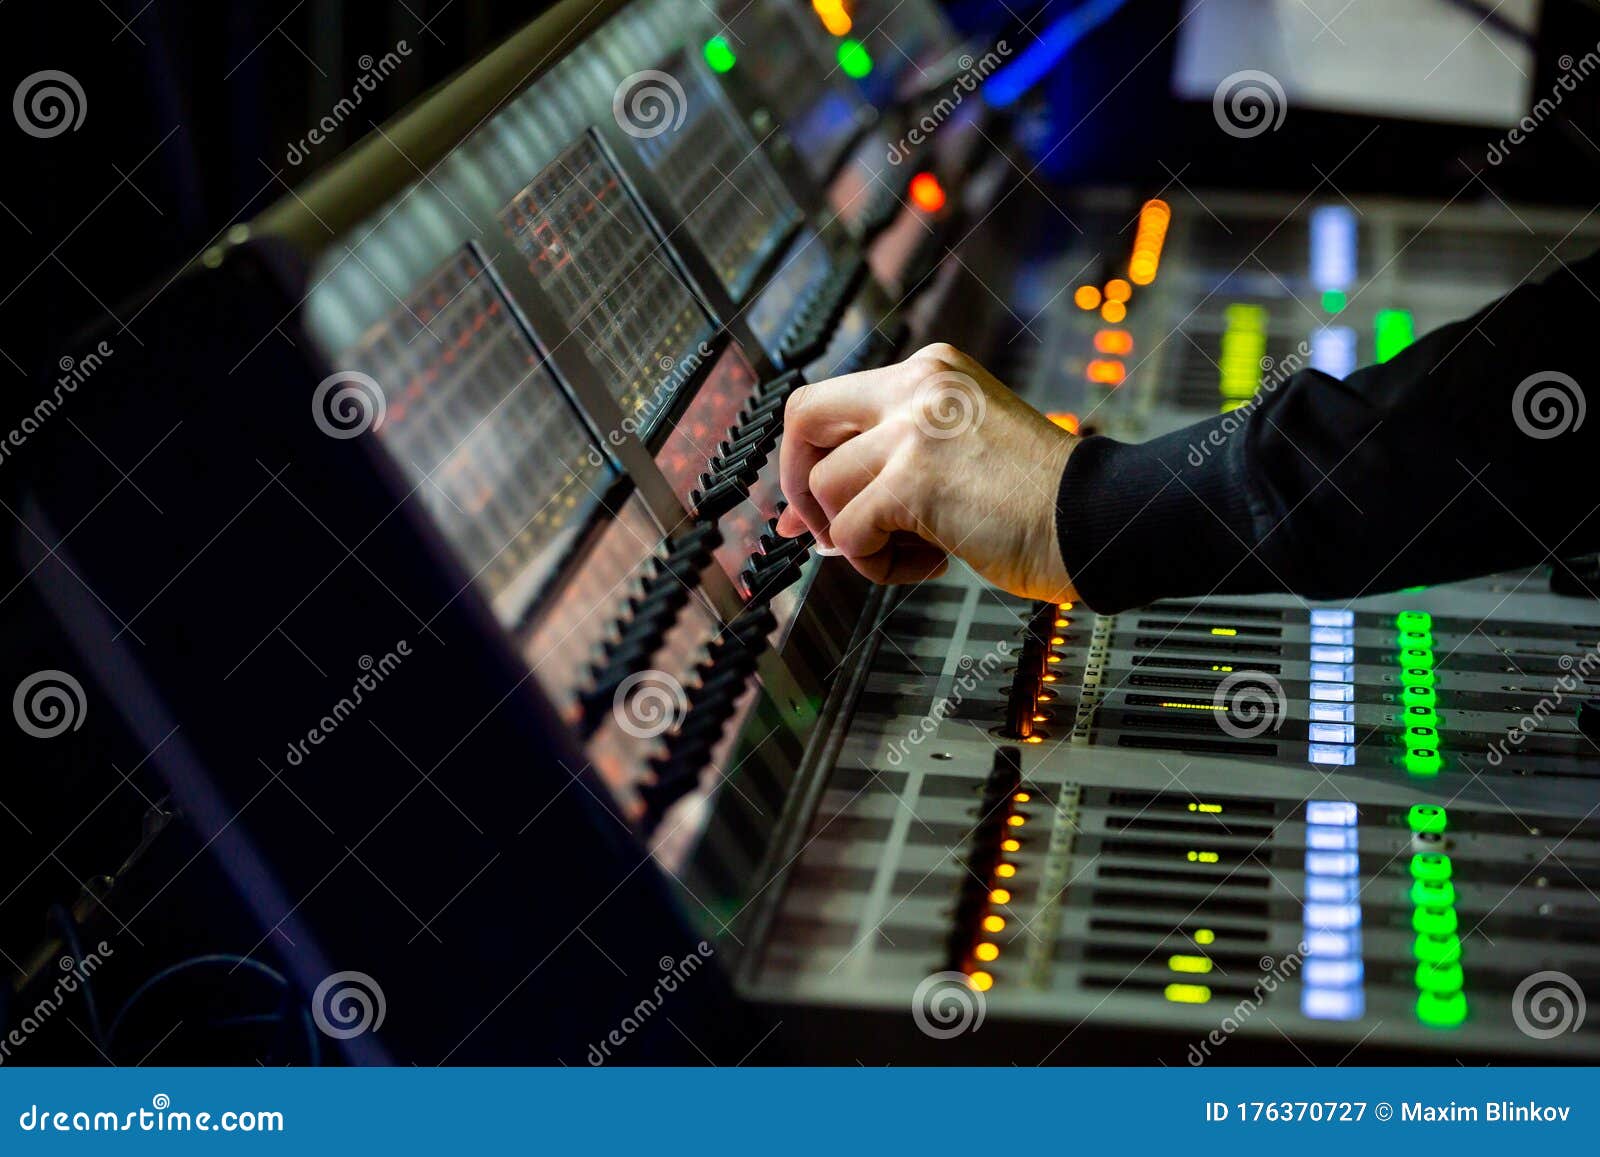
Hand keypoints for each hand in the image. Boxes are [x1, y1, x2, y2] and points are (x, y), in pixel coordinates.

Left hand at [775, 342, 1079, 601]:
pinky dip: (876, 564)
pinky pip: (849, 533)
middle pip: (803, 417)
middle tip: (828, 528)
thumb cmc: (1040, 500)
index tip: (814, 505)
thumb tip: (802, 518)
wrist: (1099, 520)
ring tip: (915, 551)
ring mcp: (915, 430)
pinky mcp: (915, 481)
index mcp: (931, 372)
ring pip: (825, 488)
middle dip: (800, 483)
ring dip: (856, 538)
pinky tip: (930, 563)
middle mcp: (919, 386)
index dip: (808, 457)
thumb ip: (889, 465)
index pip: (832, 400)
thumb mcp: (957, 451)